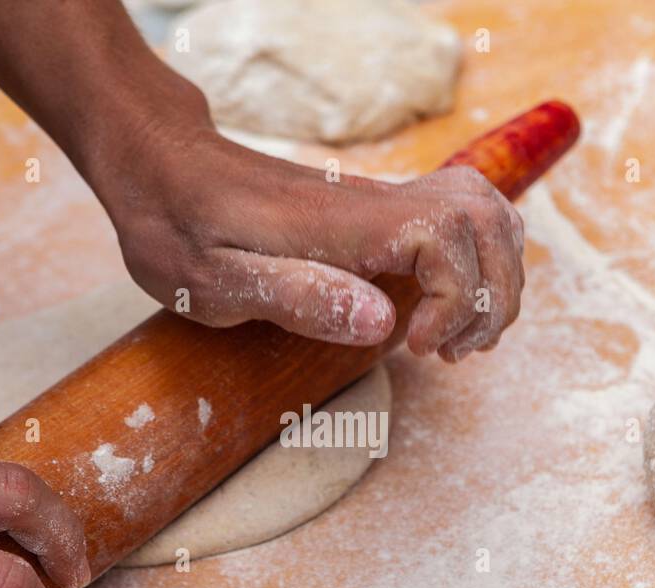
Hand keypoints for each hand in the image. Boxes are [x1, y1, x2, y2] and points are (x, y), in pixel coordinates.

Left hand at [93, 108, 526, 361]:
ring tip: (455, 337)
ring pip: (487, 212)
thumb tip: (383, 322)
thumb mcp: (212, 280)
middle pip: (487, 222)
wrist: (162, 170)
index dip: (455, 298)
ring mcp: (383, 201)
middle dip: (490, 296)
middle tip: (448, 350)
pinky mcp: (379, 208)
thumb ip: (297, 297)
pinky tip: (444, 305)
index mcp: (343, 223)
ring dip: (493, 279)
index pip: (449, 237)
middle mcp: (376, 203)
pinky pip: (462, 215)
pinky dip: (476, 260)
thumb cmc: (177, 228)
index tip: (416, 346)